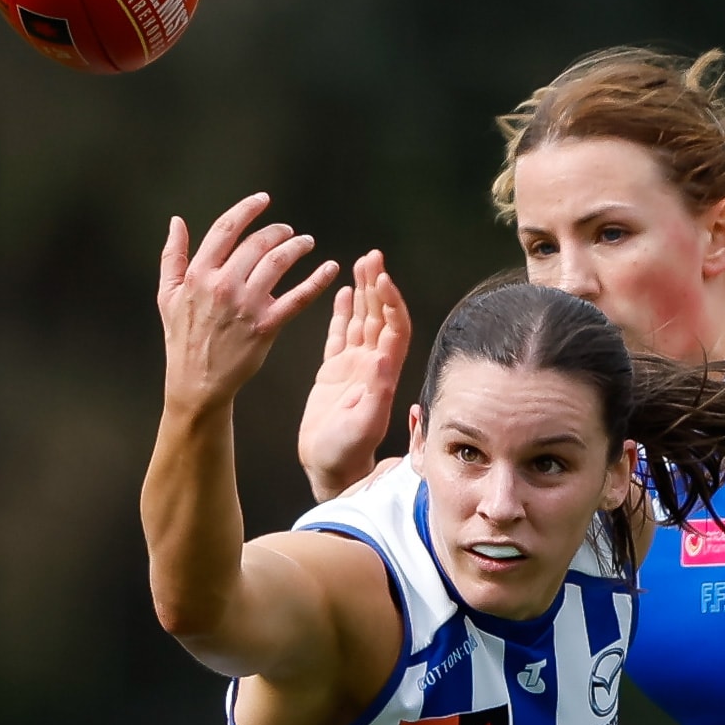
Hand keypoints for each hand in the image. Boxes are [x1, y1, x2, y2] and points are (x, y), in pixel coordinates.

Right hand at [157, 193, 339, 417]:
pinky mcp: (266, 326)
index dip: (247, 209)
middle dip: (277, 231)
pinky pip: (298, 297)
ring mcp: (246, 305)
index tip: (263, 200)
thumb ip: (172, 256)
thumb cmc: (182, 337)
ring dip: (297, 247)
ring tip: (306, 243)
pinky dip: (317, 280)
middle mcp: (223, 285)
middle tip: (289, 231)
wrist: (196, 381)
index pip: (226, 229)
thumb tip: (176, 222)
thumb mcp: (167, 295)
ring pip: (278, 262)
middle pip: (257, 243)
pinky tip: (331, 269)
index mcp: (199, 274)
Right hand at [299, 250, 411, 499]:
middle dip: (378, 286)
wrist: (330, 468)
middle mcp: (373, 365)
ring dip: (363, 292)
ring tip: (361, 263)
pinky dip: (342, 312)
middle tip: (373, 257)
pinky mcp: (334, 371)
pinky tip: (342, 291)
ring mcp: (354, 366)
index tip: (383, 279)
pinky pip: (340, 334)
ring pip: (361, 320)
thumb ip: (374, 395)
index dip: (392, 303)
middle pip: (380, 316)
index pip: (394, 329)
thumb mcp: (362, 426)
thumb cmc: (346, 452)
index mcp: (384, 374)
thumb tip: (382, 361)